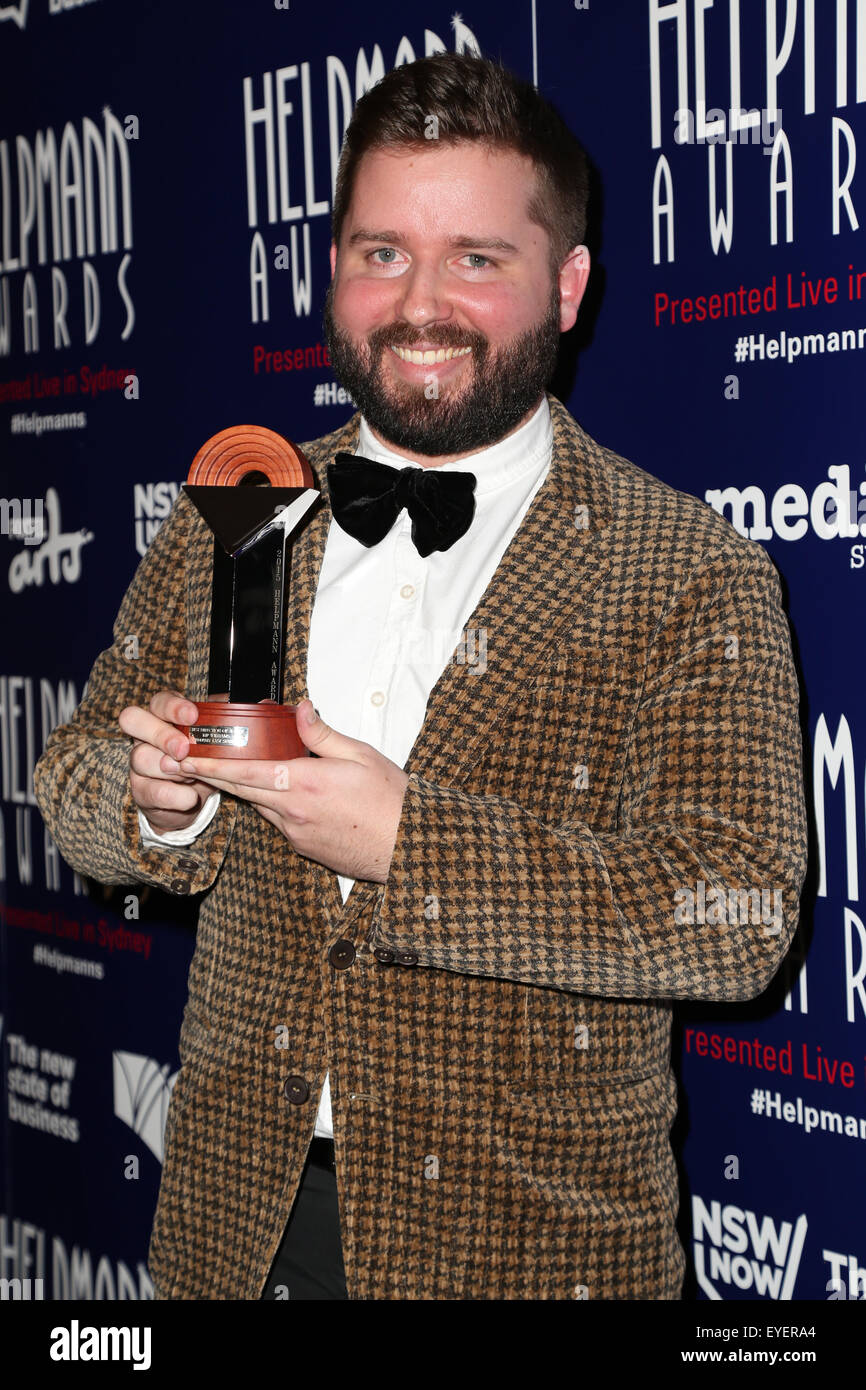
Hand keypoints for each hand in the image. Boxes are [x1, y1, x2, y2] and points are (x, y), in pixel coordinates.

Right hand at [119, 690, 217, 833]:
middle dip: (161, 734)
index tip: (192, 716)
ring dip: (169, 769)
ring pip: (140, 758)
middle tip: (183, 749)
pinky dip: (174, 796)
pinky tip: (190, 797)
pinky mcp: (141, 790)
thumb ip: (219, 721)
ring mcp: (139, 762)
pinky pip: (151, 791)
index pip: (159, 701)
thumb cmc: (203, 759)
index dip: (172, 706)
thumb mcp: (213, 739)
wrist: (191, 797)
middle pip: (133, 720)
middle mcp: (145, 735)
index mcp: (163, 716)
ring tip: (191, 776)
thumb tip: (234, 707)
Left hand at [177, 700, 408, 882]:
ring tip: (228, 771)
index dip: (212, 765)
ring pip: (260, 806)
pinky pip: (279, 821)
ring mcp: (296, 834)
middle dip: (211, 776)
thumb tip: (301, 710)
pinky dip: (271, 805)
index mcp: (305, 784)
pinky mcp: (304, 847)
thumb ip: (323, 734)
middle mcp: (293, 812)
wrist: (407, 848)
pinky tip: (278, 793)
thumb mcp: (361, 756)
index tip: (186, 757)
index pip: (245, 772)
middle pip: (241, 791)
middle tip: (183, 764)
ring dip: (243, 789)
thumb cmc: (391, 802)